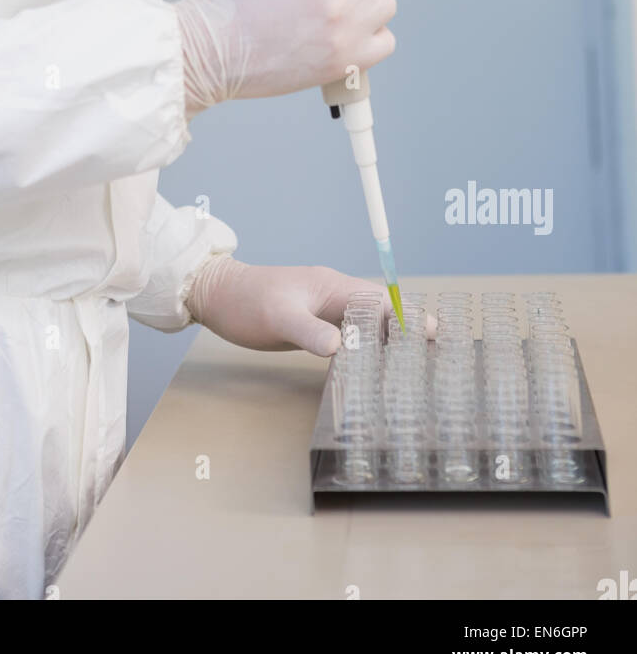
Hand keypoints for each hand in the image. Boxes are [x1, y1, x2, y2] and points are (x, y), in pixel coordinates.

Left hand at [186, 257, 431, 356]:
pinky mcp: (314, 324)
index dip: (406, 317)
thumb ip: (309, 332)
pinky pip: (350, 334)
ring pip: (367, 323)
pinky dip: (367, 347)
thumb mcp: (278, 318)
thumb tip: (341, 347)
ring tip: (415, 364)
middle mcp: (334, 296)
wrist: (216, 296)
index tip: (433, 333)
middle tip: (437, 353)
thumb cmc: (246, 302)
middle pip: (380, 311)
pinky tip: (375, 366)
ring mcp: (324, 310)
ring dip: (389, 339)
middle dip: (407, 329)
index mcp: (332, 287)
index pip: (379, 301)